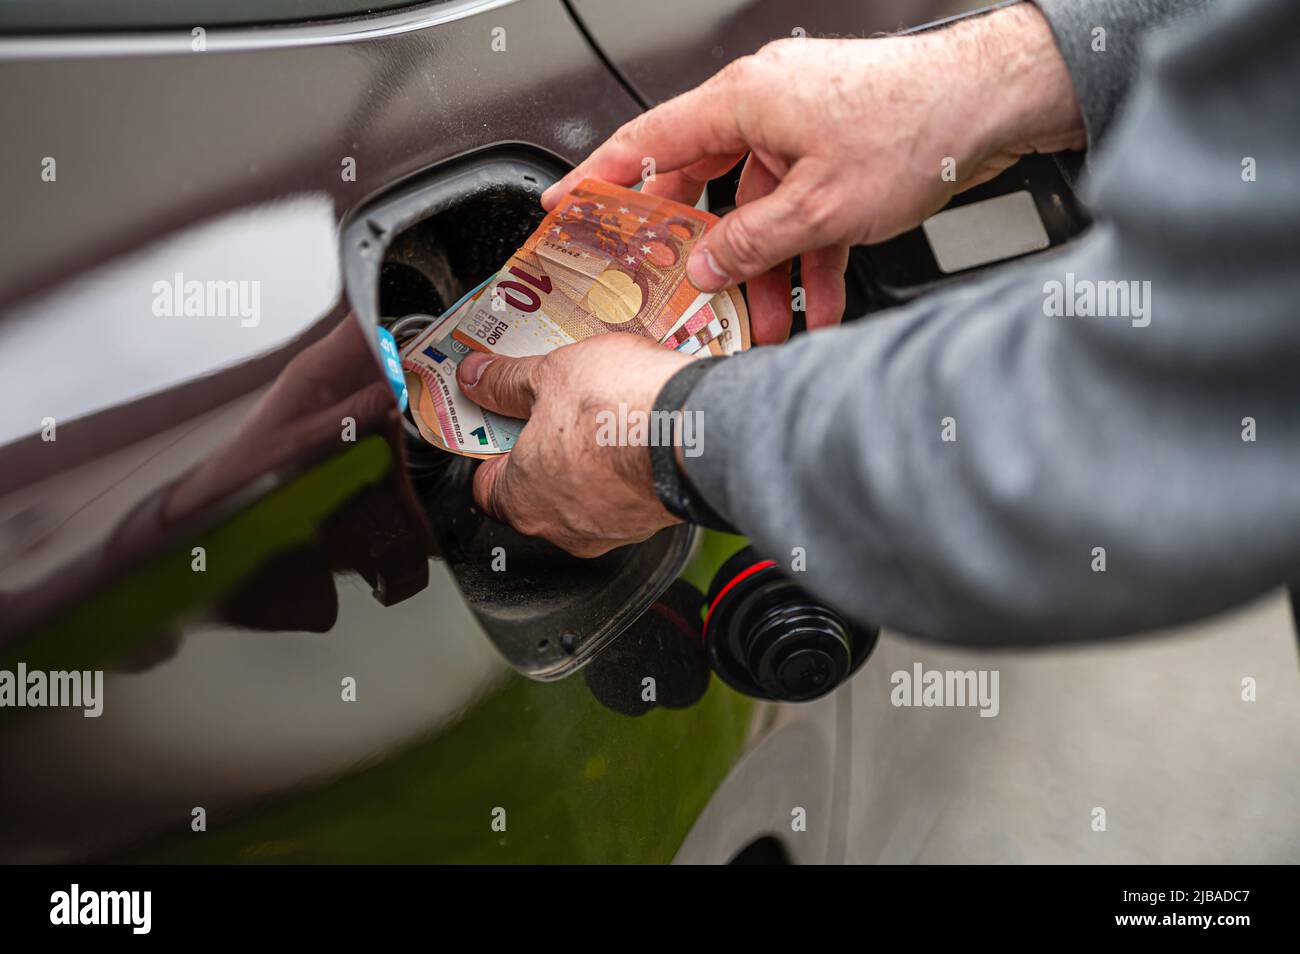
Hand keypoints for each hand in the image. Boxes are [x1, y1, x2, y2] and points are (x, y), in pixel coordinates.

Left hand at [455, 336, 693, 556]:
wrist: (695, 428)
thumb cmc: (619, 410)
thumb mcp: (550, 375)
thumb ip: (506, 381)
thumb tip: (479, 377)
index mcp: (521, 500)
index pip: (484, 486)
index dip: (490, 446)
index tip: (500, 419)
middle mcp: (560, 528)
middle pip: (534, 491)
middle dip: (540, 449)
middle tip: (550, 407)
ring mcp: (609, 531)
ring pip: (582, 496)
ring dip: (585, 462)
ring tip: (597, 415)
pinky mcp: (649, 523)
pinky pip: (623, 496)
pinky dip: (622, 471)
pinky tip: (630, 432)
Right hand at [543, 3, 1082, 343]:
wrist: (995, 102)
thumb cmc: (916, 124)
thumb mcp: (818, 206)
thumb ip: (751, 242)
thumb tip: (707, 267)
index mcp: (744, 101)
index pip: (649, 140)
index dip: (601, 177)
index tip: (567, 203)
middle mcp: (767, 108)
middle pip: (704, 184)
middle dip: (699, 251)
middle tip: (675, 290)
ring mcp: (803, 129)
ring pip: (759, 209)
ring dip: (761, 270)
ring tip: (763, 324)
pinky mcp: (837, 153)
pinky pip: (803, 211)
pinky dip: (806, 258)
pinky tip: (819, 306)